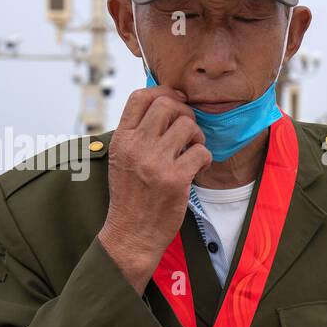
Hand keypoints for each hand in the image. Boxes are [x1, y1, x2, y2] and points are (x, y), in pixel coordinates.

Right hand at [99, 86, 211, 291]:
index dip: (164, 92)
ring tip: (192, 152)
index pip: (141, 97)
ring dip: (197, 137)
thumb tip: (166, 104)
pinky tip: (197, 169)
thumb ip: (138, 134)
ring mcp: (155, 162)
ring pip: (188, 126)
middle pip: (168, 105)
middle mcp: (136, 146)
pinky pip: (201, 152)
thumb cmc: (132, 196)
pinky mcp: (175, 179)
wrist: (131, 234)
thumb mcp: (123, 159)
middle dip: (185, 113)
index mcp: (121, 139)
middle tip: (189, 131)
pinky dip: (205, 158)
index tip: (178, 102)